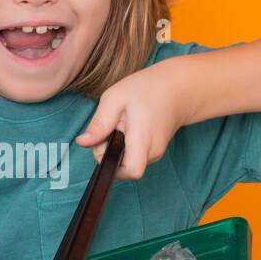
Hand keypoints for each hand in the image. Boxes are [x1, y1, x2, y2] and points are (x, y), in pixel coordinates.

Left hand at [74, 62, 185, 180]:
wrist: (178, 87)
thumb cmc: (147, 88)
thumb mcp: (116, 98)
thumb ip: (99, 123)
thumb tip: (82, 142)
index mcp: (144, 139)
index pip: (131, 171)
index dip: (111, 165)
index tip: (105, 143)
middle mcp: (153, 152)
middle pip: (125, 168)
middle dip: (110, 152)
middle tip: (111, 125)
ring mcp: (156, 153)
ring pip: (128, 161)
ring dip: (118, 147)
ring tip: (122, 122)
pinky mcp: (155, 151)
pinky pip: (134, 155)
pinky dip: (126, 145)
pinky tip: (129, 126)